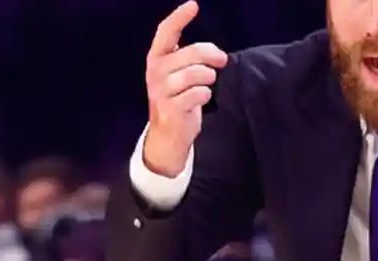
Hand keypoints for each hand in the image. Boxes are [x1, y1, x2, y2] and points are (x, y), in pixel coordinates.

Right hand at [143, 1, 227, 176]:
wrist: (168, 131)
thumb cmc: (178, 95)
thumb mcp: (178, 71)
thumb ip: (190, 56)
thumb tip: (216, 54)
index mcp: (157, 57)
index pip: (166, 32)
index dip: (179, 17)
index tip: (193, 5)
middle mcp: (156, 71)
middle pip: (193, 53)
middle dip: (213, 55)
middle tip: (222, 60)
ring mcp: (162, 90)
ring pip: (198, 74)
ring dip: (209, 78)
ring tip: (206, 84)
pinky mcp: (172, 107)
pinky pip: (200, 93)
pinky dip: (205, 95)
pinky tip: (200, 98)